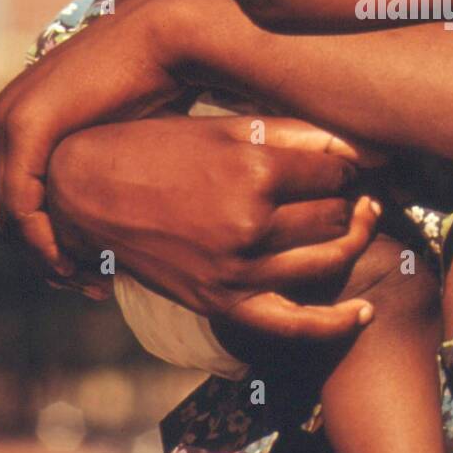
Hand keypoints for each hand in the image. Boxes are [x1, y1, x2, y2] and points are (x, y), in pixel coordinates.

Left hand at [0, 0, 189, 273]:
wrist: (167, 37)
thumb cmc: (159, 80)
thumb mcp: (118, 129)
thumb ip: (96, 159)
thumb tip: (103, 198)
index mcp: (20, 118)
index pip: (16, 199)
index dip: (45, 242)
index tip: (82, 272)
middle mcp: (3, 118)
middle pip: (7, 213)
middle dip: (44, 259)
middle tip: (84, 289)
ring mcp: (8, 120)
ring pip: (9, 217)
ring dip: (44, 259)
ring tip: (85, 284)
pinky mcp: (25, 127)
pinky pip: (21, 206)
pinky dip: (43, 242)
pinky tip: (75, 263)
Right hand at [47, 114, 384, 339]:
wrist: (87, 193)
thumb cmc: (159, 149)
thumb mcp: (227, 129)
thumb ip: (297, 134)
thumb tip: (363, 143)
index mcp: (255, 171)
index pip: (337, 172)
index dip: (353, 166)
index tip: (354, 162)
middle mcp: (250, 223)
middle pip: (337, 216)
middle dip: (354, 199)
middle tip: (360, 189)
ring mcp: (236, 270)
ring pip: (328, 260)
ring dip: (353, 240)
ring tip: (360, 223)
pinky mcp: (221, 302)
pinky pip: (293, 324)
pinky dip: (335, 323)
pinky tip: (364, 313)